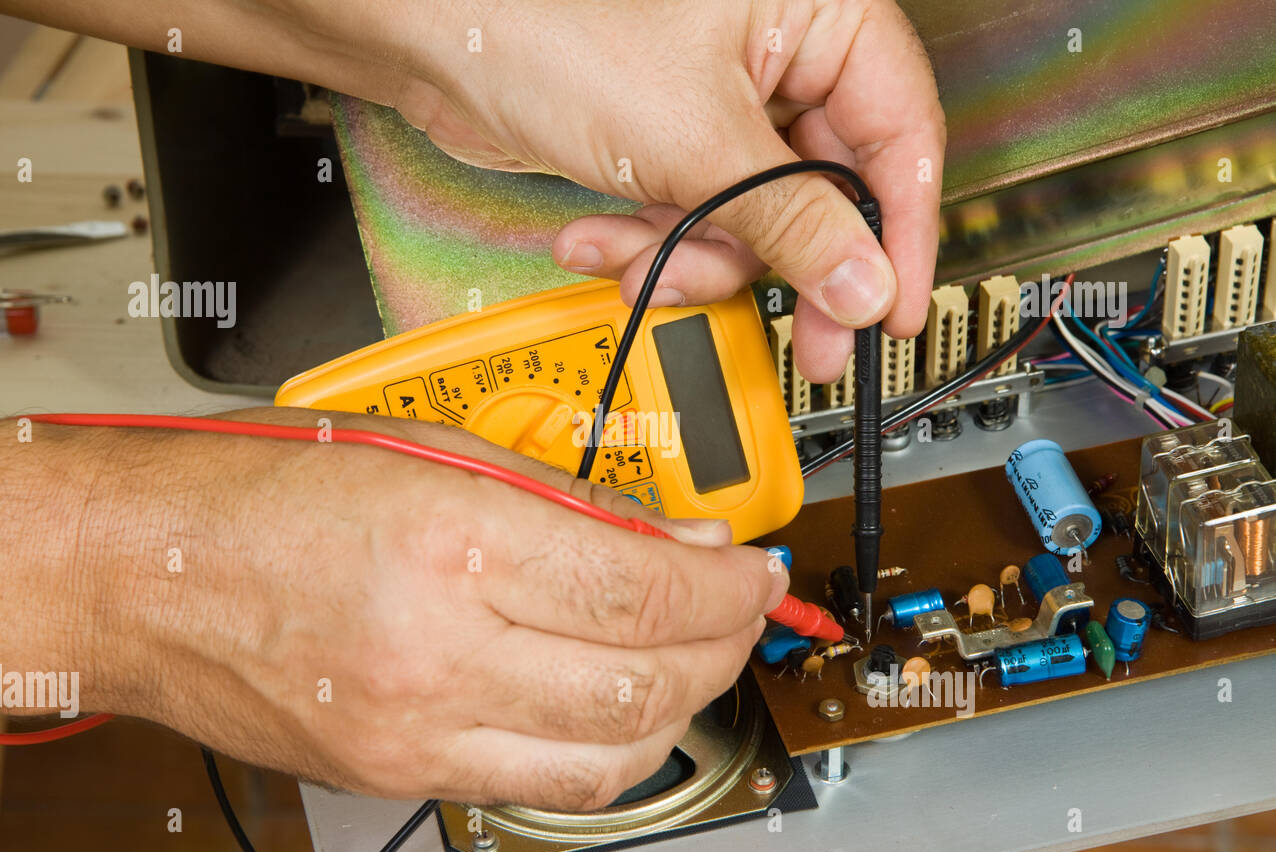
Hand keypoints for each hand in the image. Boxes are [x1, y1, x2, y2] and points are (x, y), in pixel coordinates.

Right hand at [17, 410, 786, 808]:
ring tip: (694, 658)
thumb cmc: (255, 492)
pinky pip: (543, 789)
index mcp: (450, 543)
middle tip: (740, 609)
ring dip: (681, 708)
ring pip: (610, 758)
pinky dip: (607, 753)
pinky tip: (619, 706)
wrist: (138, 572)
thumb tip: (661, 540)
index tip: (751, 567)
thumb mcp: (424, 449)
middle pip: (646, 683)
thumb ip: (557, 500)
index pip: (644, 588)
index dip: (727, 583)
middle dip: (725, 646)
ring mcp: (416, 732)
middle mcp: (437, 653)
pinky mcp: (397, 775)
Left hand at [390, 0, 944, 381]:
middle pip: (828, 190)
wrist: (428, 39)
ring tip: (639, 259)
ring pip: (754, 222)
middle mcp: (778, 54)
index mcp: (817, 12)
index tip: (893, 305)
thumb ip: (794, 220)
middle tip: (811, 339)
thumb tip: (865, 283)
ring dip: (695, 259)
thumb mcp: (697, 139)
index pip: (899, 131)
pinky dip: (650, 245)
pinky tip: (599, 237)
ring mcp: (721, 105)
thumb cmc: (548, 25)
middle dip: (787, 266)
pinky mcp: (669, 145)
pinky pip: (694, 220)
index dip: (902, 230)